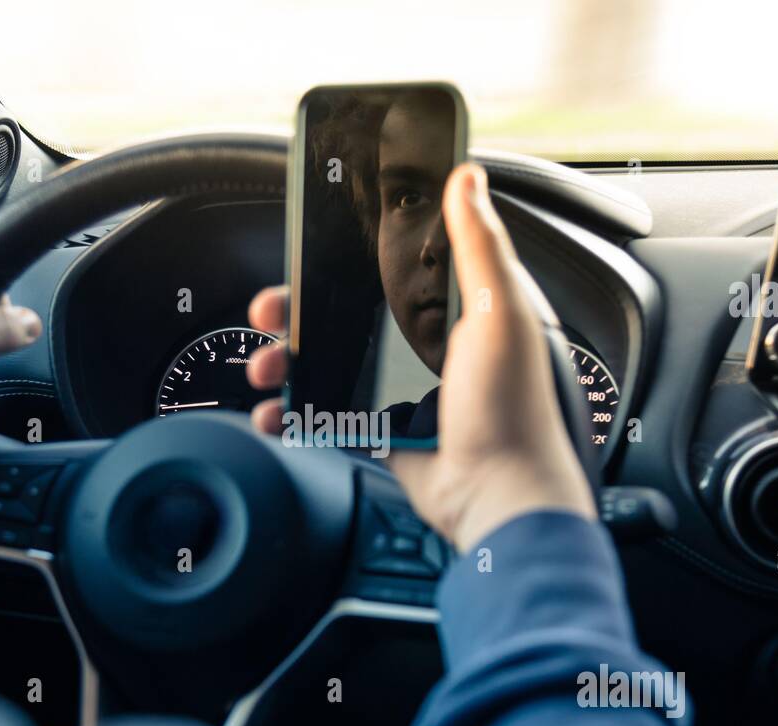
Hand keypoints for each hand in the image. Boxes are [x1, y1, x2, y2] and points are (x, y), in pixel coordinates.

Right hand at [245, 162, 593, 550]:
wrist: (499, 498)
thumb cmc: (513, 408)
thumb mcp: (500, 312)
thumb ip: (478, 245)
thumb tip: (466, 175)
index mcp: (456, 307)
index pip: (391, 267)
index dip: (346, 255)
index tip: (308, 247)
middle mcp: (426, 343)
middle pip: (346, 312)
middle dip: (298, 310)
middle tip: (269, 310)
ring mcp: (401, 388)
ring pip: (329, 360)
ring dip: (287, 360)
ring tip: (264, 367)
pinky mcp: (385, 429)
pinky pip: (329, 411)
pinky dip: (296, 412)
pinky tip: (276, 412)